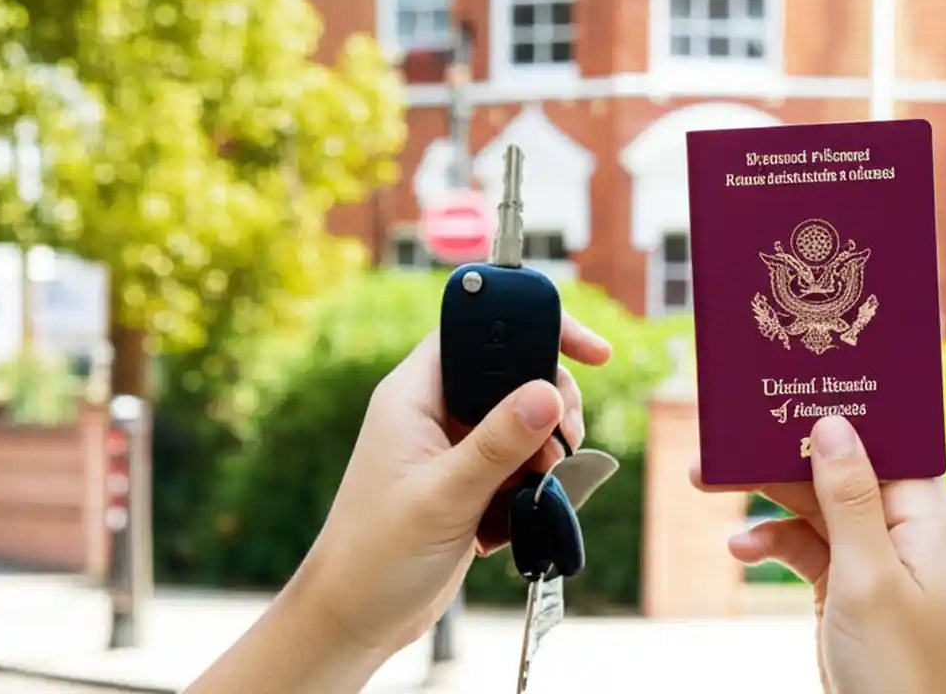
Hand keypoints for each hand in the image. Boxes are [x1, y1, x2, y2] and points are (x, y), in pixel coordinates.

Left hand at [291, 312, 611, 652]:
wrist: (357, 618)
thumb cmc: (377, 555)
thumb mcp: (443, 496)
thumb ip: (497, 444)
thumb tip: (548, 393)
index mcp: (413, 395)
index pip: (477, 329)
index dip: (532, 326)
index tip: (588, 349)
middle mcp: (434, 411)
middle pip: (513, 372)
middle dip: (551, 400)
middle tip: (565, 437)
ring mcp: (452, 447)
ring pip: (523, 419)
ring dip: (546, 447)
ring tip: (541, 481)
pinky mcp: (469, 480)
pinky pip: (520, 460)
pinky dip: (535, 480)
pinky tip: (521, 510)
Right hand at [692, 416, 945, 693]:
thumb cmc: (900, 666)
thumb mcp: (867, 576)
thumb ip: (849, 499)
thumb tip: (833, 425)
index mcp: (924, 515)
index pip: (884, 442)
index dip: (841, 413)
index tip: (792, 390)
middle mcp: (900, 527)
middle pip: (838, 469)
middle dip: (781, 457)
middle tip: (725, 441)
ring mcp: (871, 557)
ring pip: (813, 506)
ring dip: (765, 499)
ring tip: (707, 483)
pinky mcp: (844, 585)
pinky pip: (803, 546)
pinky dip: (772, 543)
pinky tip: (741, 549)